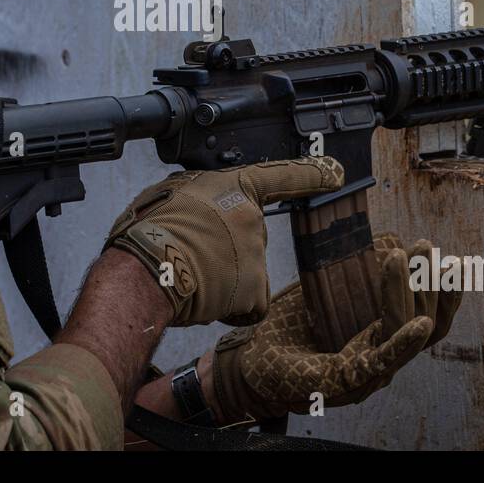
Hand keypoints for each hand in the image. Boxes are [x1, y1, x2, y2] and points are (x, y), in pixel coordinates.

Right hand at [104, 157, 343, 327]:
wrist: (147, 268)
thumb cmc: (148, 230)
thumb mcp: (169, 194)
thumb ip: (198, 198)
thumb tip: (198, 209)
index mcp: (233, 187)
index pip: (281, 176)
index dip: (311, 175)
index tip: (336, 173)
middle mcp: (252, 217)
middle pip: (246, 239)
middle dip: (222, 251)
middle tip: (189, 255)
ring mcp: (257, 254)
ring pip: (243, 274)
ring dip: (221, 280)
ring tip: (189, 276)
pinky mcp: (256, 290)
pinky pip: (246, 306)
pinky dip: (227, 309)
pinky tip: (203, 300)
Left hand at [210, 239, 460, 420]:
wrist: (252, 367)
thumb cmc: (289, 334)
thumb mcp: (323, 297)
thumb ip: (350, 275)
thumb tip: (379, 241)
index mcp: (380, 339)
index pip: (425, 315)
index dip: (442, 290)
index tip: (449, 258)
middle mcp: (383, 357)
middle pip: (426, 325)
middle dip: (432, 284)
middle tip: (427, 247)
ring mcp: (370, 373)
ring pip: (404, 334)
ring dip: (411, 295)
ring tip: (403, 258)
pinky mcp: (350, 383)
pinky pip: (383, 363)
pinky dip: (404, 343)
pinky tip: (419, 323)